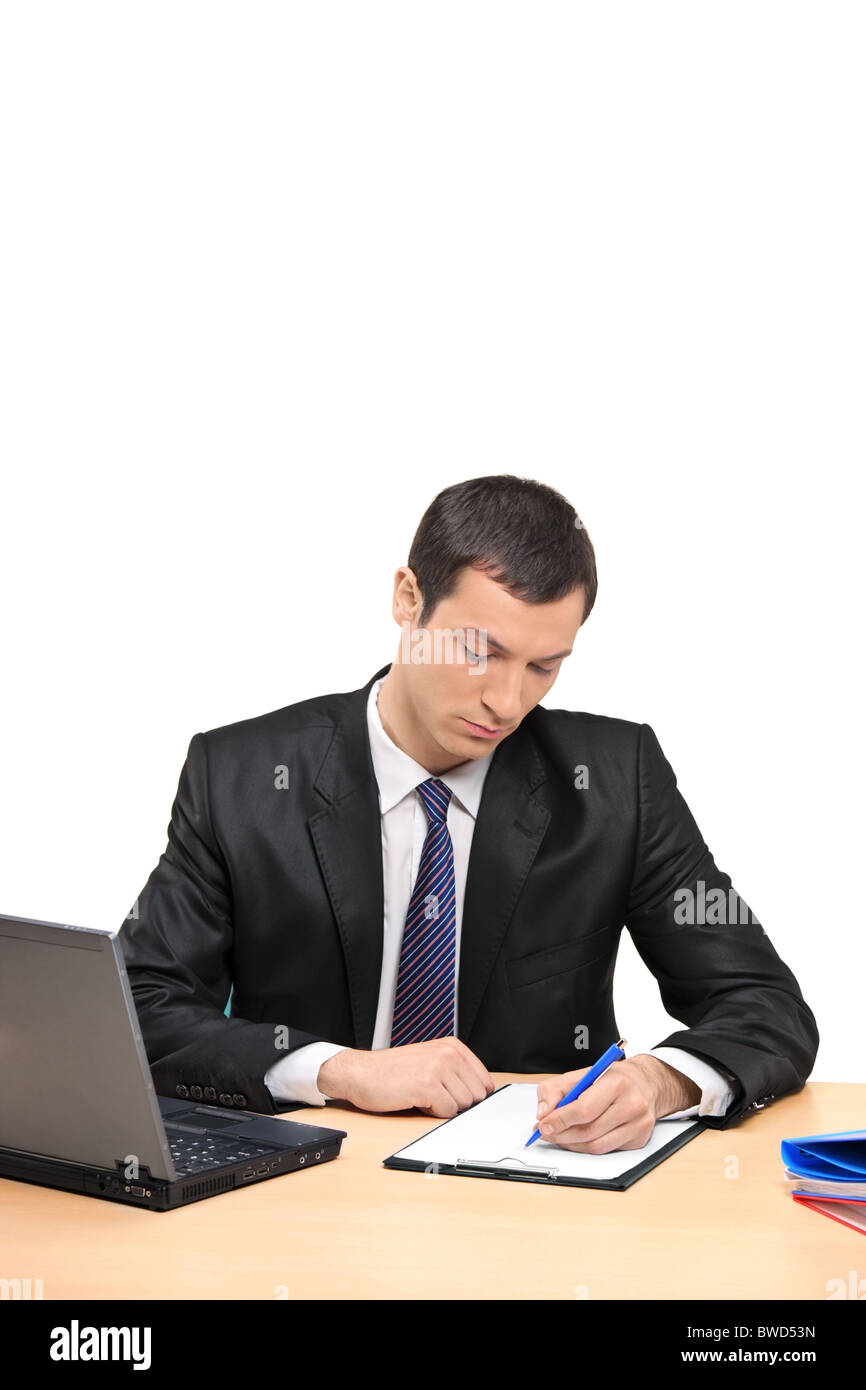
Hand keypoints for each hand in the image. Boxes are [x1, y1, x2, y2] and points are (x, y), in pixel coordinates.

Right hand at [317, 1038, 495, 1116]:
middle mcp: (448, 1053)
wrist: (360, 1072)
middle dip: (457, 1102)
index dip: (471, 1095)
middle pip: (477, 1095)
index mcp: (452, 1046)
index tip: (456, 1096)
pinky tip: (416, 1100)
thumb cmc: (393, 1071)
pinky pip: (448, 1112)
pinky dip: (432, 1113)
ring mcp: (438, 1068)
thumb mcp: (430, 1060)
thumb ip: (457, 1071)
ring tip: (422, 1094)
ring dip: (443, 1107)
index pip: (484, 1081)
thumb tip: (484, 1095)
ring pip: (464, 1105)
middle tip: (433, 1093)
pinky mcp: (427, 1085)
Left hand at [534, 1054, 700, 1153]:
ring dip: (572, 1145)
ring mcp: (639, 1124)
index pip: (583, 1109)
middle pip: (588, 1131)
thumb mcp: (581, 1074)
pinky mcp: (639, 1139)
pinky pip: (606, 1151)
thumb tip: (543, 1113)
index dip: (560, 1120)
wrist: (644, 1083)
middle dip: (561, 1135)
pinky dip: (587, 1148)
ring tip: (559, 1136)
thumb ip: (555, 1089)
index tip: (543, 1125)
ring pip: (596, 1146)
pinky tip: (578, 1139)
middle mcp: (632, 1104)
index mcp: (617, 1083)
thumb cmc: (611, 1079)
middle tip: (546, 1132)